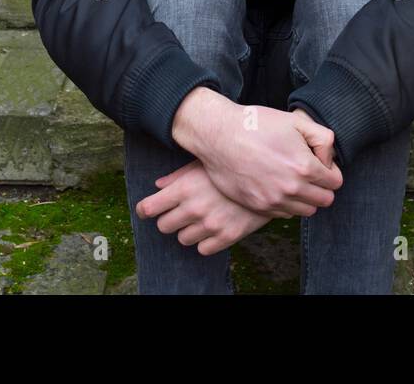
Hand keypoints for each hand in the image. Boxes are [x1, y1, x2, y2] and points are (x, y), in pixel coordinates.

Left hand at [135, 159, 271, 254]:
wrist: (268, 179)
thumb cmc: (232, 168)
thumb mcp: (202, 164)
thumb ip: (177, 176)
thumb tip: (158, 186)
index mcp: (184, 188)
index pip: (150, 208)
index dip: (145, 209)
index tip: (146, 210)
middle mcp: (194, 209)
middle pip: (163, 226)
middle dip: (168, 219)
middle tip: (177, 212)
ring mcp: (210, 225)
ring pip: (182, 239)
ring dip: (187, 230)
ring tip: (199, 218)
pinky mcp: (226, 237)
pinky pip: (202, 249)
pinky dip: (204, 241)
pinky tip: (212, 227)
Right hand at [172, 89, 342, 217]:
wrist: (219, 135)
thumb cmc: (256, 124)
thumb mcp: (296, 121)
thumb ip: (323, 139)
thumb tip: (328, 160)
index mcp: (304, 167)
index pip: (335, 182)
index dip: (330, 170)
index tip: (319, 162)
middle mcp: (291, 188)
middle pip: (325, 200)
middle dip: (322, 186)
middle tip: (308, 171)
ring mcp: (273, 200)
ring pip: (306, 211)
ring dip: (305, 197)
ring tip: (293, 179)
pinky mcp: (258, 206)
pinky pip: (284, 214)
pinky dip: (286, 203)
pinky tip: (277, 185)